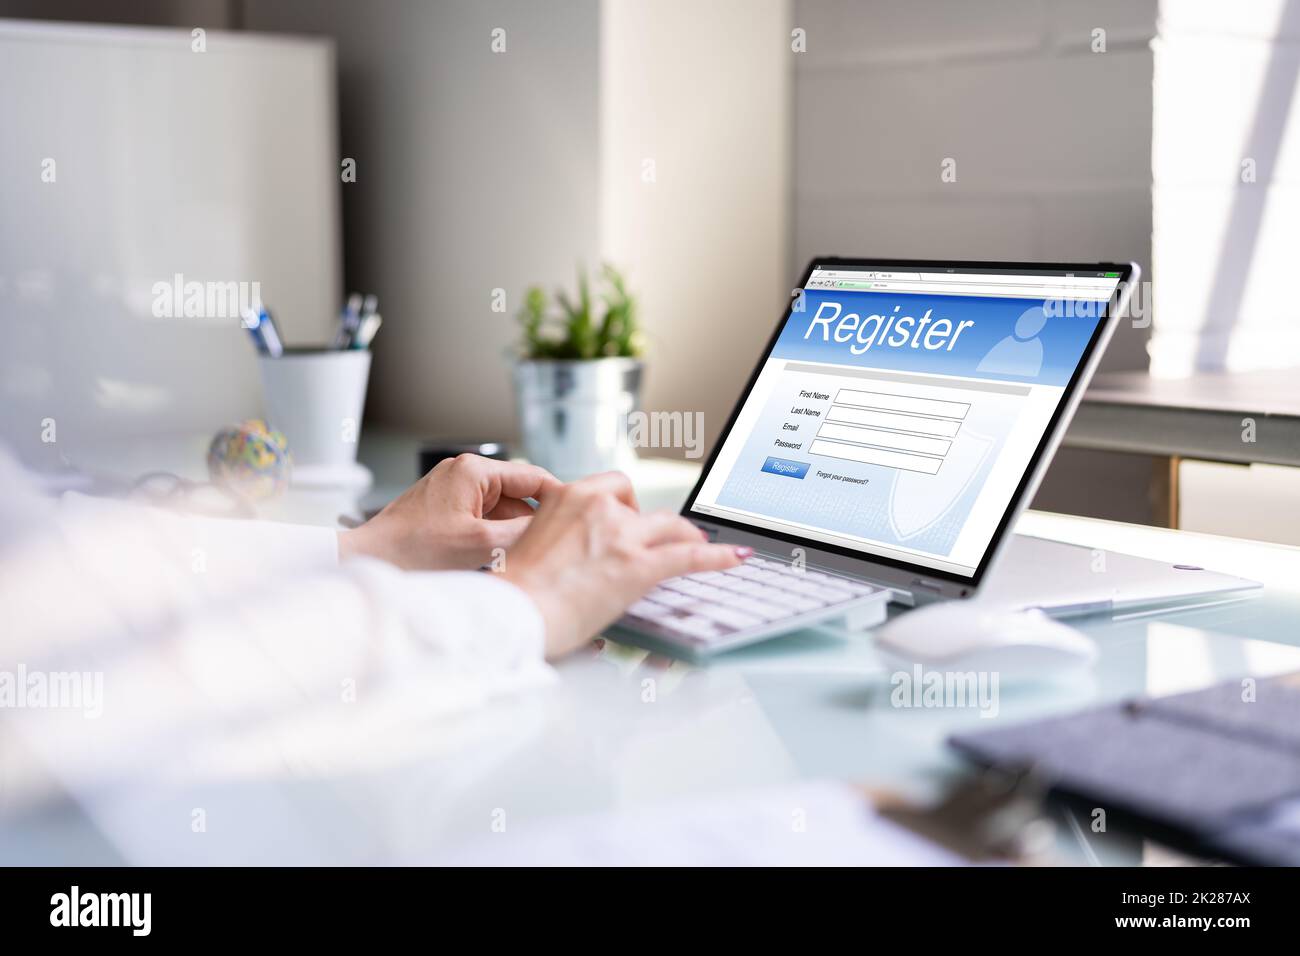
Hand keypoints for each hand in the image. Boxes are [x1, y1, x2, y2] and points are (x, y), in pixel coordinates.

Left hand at [339, 454, 561, 570]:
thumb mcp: (480, 545)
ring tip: (518, 564)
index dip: (560, 499)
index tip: (580, 519)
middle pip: (518, 498)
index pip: (534, 478)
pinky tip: (494, 567)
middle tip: (551, 552)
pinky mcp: (444, 511)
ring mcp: (453, 493)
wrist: (367, 563)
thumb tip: (557, 529)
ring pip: (501, 513)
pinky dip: (491, 542)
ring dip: (510, 538)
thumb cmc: (412, 551)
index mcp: (474, 471)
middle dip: (532, 526)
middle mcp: (464, 475)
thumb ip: (523, 533)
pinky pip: (482, 523)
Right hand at [499, 471, 749, 658]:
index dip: (627, 505)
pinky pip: (689, 556)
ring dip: (686, 538)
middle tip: (656, 543)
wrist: (513, 614)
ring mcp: (622, 536)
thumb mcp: (531, 547)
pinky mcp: (639, 566)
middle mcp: (599, 508)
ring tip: (698, 548)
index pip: (612, 486)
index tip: (632, 517)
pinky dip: (718, 556)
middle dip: (653, 525)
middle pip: (643, 507)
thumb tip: (572, 558)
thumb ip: (557, 539)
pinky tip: (736, 557)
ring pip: (671, 527)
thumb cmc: (514, 592)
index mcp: (568, 497)